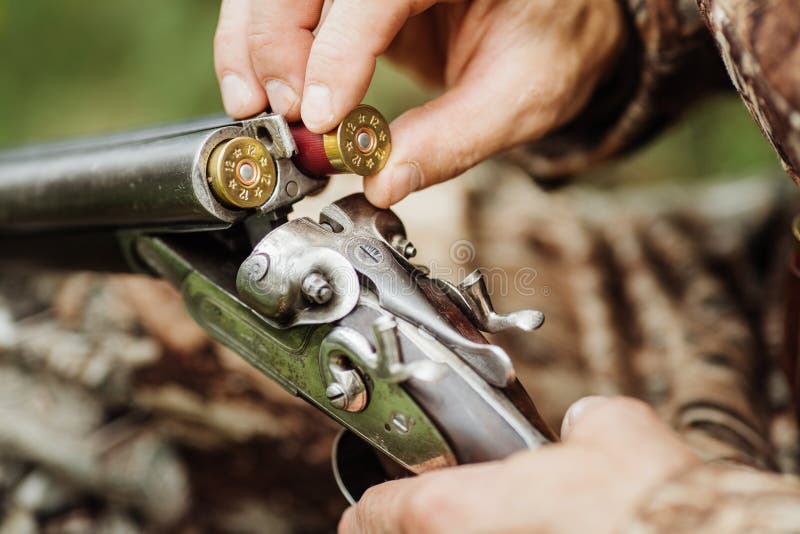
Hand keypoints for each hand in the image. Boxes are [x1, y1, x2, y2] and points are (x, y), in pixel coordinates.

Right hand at [214, 0, 625, 206]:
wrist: (559, 18)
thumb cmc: (555, 41)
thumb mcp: (522, 96)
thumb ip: (452, 139)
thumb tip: (381, 182)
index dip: (338, 50)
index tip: (323, 117)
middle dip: (279, 44)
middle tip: (285, 115)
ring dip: (253, 44)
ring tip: (258, 106)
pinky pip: (281, 2)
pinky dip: (258, 44)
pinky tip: (260, 89)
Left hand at [338, 397, 698, 533]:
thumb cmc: (646, 502)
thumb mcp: (607, 431)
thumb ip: (578, 425)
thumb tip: (584, 430)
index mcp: (455, 514)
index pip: (374, 516)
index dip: (371, 510)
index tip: (373, 509)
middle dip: (417, 532)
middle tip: (447, 518)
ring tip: (491, 524)